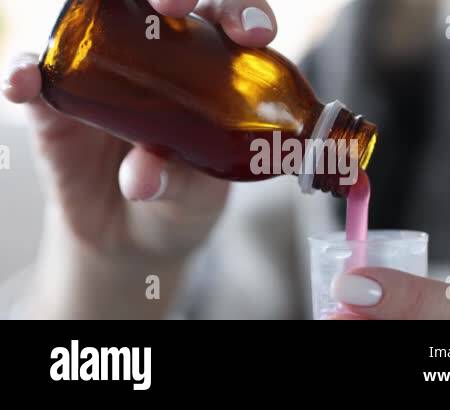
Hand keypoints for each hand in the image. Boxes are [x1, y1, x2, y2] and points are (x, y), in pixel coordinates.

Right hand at [2, 0, 276, 318]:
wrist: (132, 240)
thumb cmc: (181, 204)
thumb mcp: (195, 196)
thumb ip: (176, 181)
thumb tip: (141, 177)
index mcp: (211, 76)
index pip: (229, 24)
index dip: (243, 14)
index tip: (252, 34)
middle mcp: (160, 63)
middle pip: (167, 5)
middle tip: (173, 7)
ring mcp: (108, 76)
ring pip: (99, 19)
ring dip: (98, 7)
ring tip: (99, 18)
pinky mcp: (62, 101)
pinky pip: (39, 74)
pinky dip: (27, 71)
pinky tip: (25, 82)